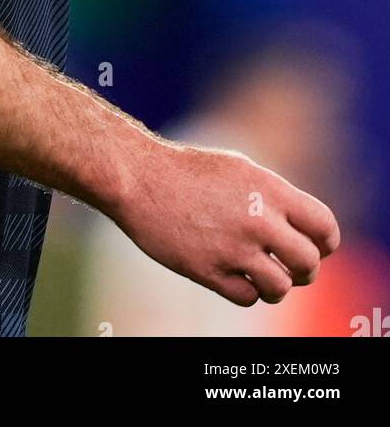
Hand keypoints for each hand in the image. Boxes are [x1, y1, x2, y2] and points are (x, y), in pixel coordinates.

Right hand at [112, 134, 340, 305]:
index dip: (325, 242)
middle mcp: (257, 218)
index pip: (323, 226)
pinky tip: (233, 276)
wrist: (139, 178)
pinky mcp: (207, 270)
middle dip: (304, 270)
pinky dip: (246, 292)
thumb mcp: (240, 168)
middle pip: (308, 262)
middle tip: (291, 268)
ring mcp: (233, 247)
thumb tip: (303, 227)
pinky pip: (247, 297)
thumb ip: (274, 195)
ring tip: (262, 276)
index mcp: (268, 188)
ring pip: (281, 287)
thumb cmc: (189, 171)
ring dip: (275, 285)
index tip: (316, 246)